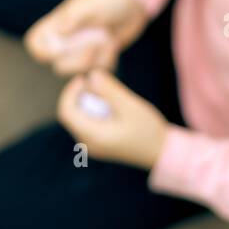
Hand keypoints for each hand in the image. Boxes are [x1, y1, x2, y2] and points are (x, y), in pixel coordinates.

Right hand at [24, 0, 147, 75]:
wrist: (132, 4)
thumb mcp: (89, 4)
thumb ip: (73, 16)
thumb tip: (59, 30)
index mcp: (54, 25)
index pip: (36, 46)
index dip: (48, 50)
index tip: (68, 40)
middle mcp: (63, 41)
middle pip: (60, 66)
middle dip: (83, 54)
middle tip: (100, 34)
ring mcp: (79, 53)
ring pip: (79, 72)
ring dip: (98, 56)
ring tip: (108, 36)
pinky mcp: (96, 61)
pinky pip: (98, 72)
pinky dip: (108, 59)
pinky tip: (113, 43)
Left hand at [55, 69, 169, 170]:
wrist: (163, 153)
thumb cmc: (148, 130)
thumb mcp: (130, 106)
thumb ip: (110, 90)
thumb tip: (91, 75)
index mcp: (92, 136)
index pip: (66, 111)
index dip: (70, 91)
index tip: (84, 78)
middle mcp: (88, 144)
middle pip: (71, 114)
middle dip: (80, 95)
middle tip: (99, 83)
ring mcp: (93, 147)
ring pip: (79, 119)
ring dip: (88, 103)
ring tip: (110, 96)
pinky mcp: (100, 145)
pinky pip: (88, 124)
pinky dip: (94, 111)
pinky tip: (113, 107)